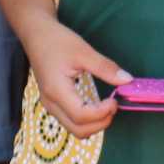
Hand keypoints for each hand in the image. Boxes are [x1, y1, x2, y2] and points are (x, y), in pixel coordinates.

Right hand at [26, 21, 126, 138]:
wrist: (36, 34)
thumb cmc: (57, 40)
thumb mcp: (84, 51)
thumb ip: (105, 68)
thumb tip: (128, 80)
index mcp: (57, 91)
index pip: (81, 116)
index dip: (102, 113)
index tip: (115, 99)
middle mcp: (51, 103)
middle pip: (78, 130)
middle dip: (100, 123)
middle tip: (113, 105)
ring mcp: (49, 105)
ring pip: (74, 128)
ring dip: (94, 124)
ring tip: (106, 106)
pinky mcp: (52, 102)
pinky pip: (70, 120)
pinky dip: (86, 120)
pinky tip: (95, 105)